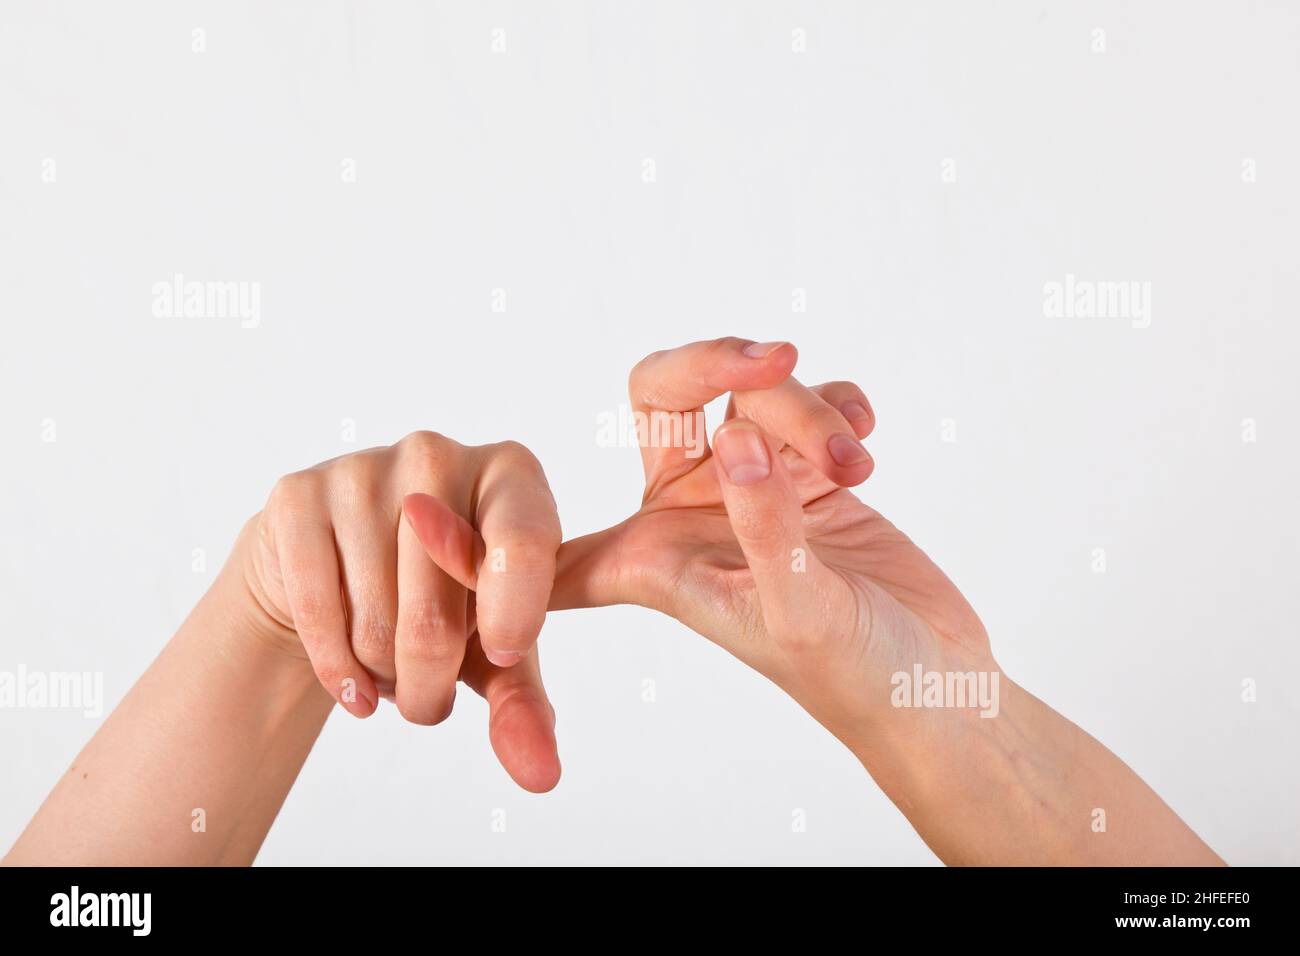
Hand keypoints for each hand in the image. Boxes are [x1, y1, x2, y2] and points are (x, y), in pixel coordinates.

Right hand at [240, 431, 562, 791]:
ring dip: (382, 679)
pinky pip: (316, 613)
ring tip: (389, 666)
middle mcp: (437, 454)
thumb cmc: (444, 600)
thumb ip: (524, 705)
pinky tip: (351, 681)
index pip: (523, 542)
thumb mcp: (495, 649)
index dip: (514, 614)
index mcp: (512, 474)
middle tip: (427, 698)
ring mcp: (362, 468)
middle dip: (429, 686)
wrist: (338, 571)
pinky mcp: (296, 494)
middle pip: (434, 615)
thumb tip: (540, 776)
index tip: (504, 652)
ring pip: (374, 625)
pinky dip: (336, 671)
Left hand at [553, 338, 994, 751]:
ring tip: (856, 464)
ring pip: (753, 395)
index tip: (506, 511)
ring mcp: (753, 486)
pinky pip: (808, 401)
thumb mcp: (800, 613)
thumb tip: (735, 436)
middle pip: (664, 395)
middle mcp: (689, 513)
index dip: (522, 521)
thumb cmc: (855, 676)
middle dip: (714, 365)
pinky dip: (837, 404)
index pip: (564, 530)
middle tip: (776, 363)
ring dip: (807, 409)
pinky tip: (863, 438)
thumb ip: (763, 527)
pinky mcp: (810, 474)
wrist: (935, 686)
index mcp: (654, 560)